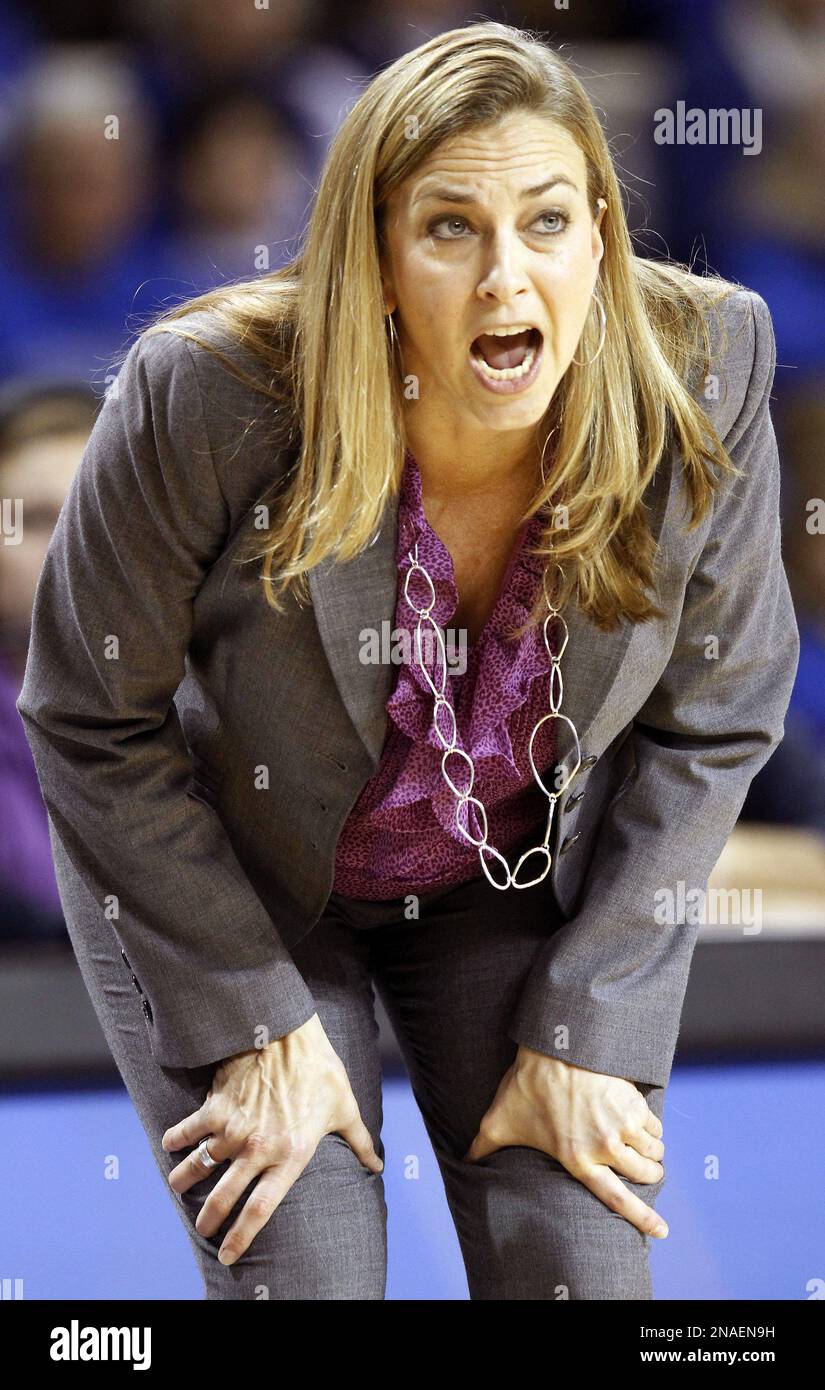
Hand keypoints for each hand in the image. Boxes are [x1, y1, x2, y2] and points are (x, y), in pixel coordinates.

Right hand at [161, 1012, 382, 1264]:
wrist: (288, 1032)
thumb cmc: (321, 1070)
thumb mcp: (346, 1108)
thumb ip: (360, 1142)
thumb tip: (378, 1166)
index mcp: (290, 1156)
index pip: (261, 1210)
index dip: (242, 1237)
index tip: (228, 1255)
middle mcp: (258, 1149)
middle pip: (224, 1197)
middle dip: (209, 1219)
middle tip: (202, 1229)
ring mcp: (233, 1129)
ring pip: (199, 1167)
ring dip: (184, 1180)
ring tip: (178, 1187)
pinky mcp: (216, 1107)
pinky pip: (187, 1131)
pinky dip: (175, 1140)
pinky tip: (170, 1145)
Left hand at [464, 1044, 667, 1238]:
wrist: (553, 1049)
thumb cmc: (525, 1086)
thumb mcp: (499, 1122)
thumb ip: (483, 1148)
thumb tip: (462, 1163)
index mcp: (579, 1161)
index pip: (619, 1200)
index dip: (643, 1219)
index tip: (663, 1231)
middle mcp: (606, 1148)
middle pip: (646, 1174)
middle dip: (648, 1173)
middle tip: (641, 1167)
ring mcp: (623, 1125)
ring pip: (654, 1150)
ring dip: (651, 1150)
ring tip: (636, 1142)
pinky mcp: (634, 1103)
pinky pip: (655, 1124)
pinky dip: (650, 1125)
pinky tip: (636, 1119)